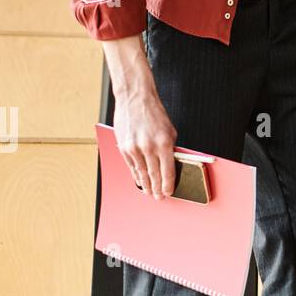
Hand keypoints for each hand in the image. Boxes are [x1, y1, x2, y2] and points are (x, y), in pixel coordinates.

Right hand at [107, 50, 176, 200]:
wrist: (135, 99)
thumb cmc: (154, 113)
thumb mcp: (170, 130)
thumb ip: (170, 149)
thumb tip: (171, 165)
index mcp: (164, 143)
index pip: (168, 171)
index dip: (168, 184)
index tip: (168, 192)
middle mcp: (149, 147)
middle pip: (154, 175)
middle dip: (157, 188)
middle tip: (158, 197)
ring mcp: (135, 148)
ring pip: (141, 173)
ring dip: (146, 184)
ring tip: (149, 192)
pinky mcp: (124, 147)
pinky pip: (131, 166)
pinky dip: (136, 175)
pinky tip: (139, 181)